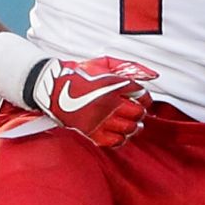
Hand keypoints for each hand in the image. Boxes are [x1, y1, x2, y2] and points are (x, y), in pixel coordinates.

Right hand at [37, 56, 157, 149]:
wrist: (52, 88)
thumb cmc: (77, 74)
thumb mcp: (103, 63)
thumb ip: (128, 67)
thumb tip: (152, 74)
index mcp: (113, 85)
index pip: (141, 94)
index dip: (145, 98)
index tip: (141, 99)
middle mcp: (109, 103)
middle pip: (138, 113)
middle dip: (139, 112)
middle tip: (135, 111)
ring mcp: (101, 119)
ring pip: (129, 128)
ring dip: (132, 126)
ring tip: (128, 122)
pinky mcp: (92, 132)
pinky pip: (115, 141)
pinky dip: (120, 138)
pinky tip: (117, 132)